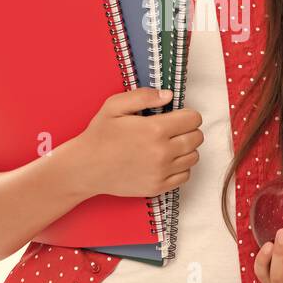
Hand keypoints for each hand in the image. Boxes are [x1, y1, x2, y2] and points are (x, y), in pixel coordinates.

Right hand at [69, 87, 202, 197]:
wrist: (86, 168)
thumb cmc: (99, 135)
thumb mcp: (114, 106)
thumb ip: (143, 96)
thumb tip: (169, 96)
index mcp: (155, 129)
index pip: (194, 119)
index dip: (187, 114)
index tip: (176, 116)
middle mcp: (162, 152)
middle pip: (197, 138)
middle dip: (189, 130)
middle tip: (173, 129)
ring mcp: (161, 172)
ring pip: (193, 157)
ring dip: (186, 149)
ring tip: (169, 145)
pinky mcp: (158, 187)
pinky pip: (185, 175)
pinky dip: (180, 167)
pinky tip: (166, 161)